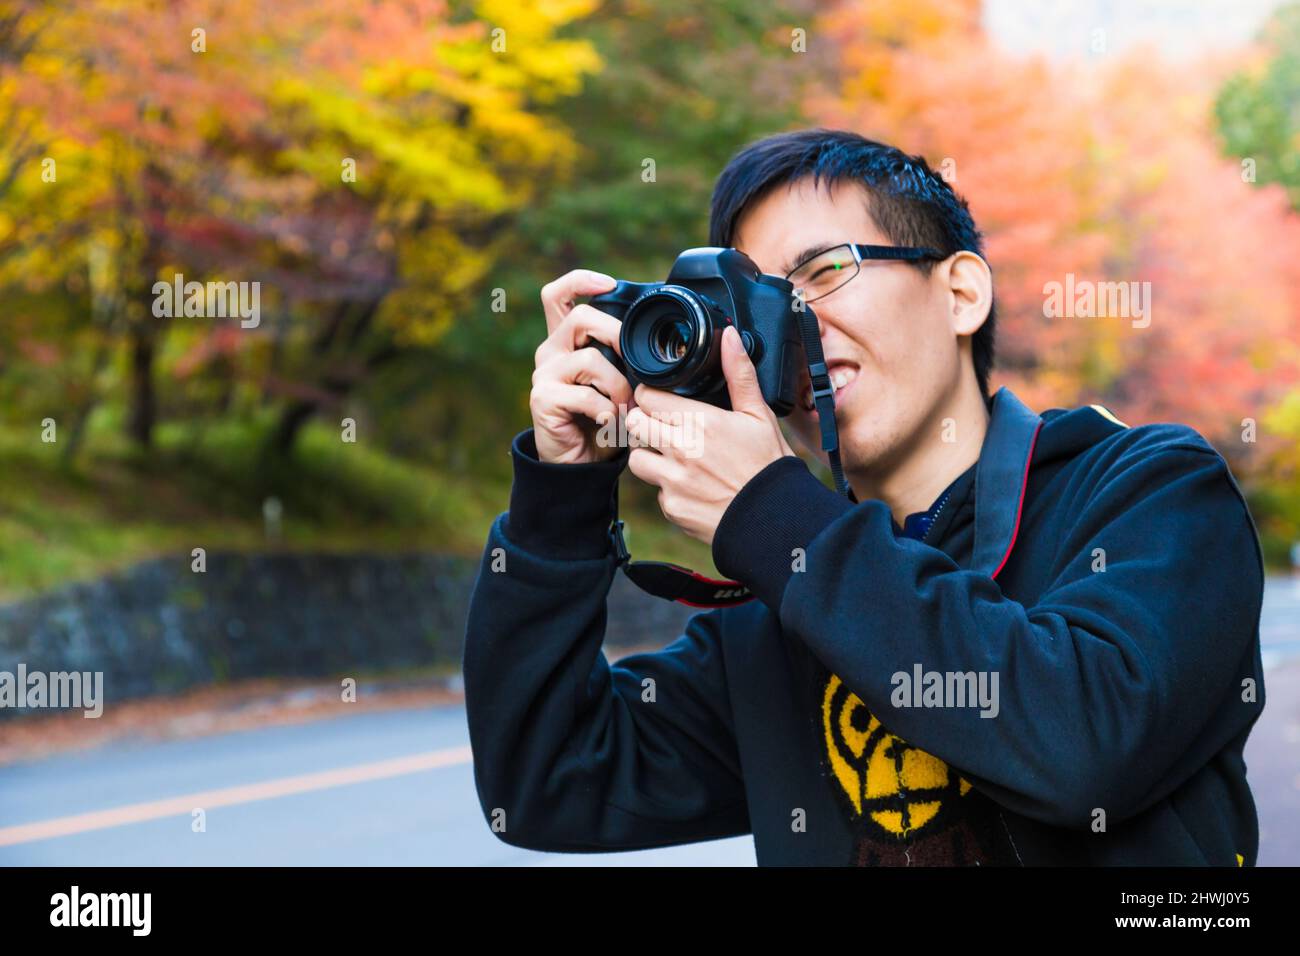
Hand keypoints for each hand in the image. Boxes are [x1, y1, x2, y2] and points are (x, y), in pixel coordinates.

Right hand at [530, 269, 635, 463]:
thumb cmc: (603, 419)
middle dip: (615, 334)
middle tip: (635, 361)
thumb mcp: (617, 381)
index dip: (581, 281)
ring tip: (628, 407)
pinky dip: (608, 411)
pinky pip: (586, 396)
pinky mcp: (543, 399)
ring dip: (619, 385)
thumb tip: (658, 341)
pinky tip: (612, 423)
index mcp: (566, 341)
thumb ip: (624, 357)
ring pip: (590, 360)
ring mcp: (544, 375)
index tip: (609, 284)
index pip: (558, 294)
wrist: (579, 462)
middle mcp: (550, 351)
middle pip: (580, 318)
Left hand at [625, 325, 794, 545]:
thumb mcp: (759, 414)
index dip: (652, 396)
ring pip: (636, 458)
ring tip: (675, 457)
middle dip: (645, 422)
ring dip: (650, 455)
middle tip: (665, 427)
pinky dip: (668, 488)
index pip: (646, 396)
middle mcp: (680, 449)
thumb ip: (738, 373)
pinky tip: (692, 486)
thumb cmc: (769, 465)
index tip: (661, 401)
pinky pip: (656, 492)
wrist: (774, 520)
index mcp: (700, 421)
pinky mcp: (672, 508)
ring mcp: (673, 481)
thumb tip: (729, 336)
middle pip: (633, 422)